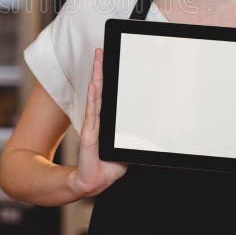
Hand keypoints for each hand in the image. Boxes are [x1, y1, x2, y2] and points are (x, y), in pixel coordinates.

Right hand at [68, 48, 126, 197]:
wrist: (91, 182)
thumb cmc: (107, 167)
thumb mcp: (124, 149)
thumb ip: (131, 139)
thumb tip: (146, 133)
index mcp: (105, 122)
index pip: (106, 95)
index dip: (106, 78)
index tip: (108, 61)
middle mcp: (97, 119)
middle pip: (99, 90)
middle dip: (99, 70)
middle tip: (100, 52)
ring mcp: (92, 126)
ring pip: (95, 97)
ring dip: (96, 78)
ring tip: (97, 62)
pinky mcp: (89, 135)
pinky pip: (92, 113)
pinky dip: (93, 98)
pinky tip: (94, 86)